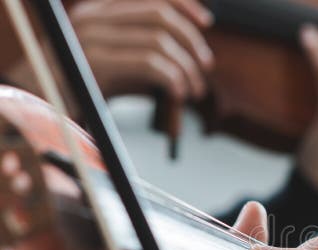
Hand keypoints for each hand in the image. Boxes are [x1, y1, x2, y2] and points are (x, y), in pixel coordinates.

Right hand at [68, 0, 213, 99]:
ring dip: (186, 68)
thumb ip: (143, 48)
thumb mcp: (116, 60)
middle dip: (192, 41)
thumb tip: (187, 51)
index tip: (206, 22)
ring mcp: (93, 37)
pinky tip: (178, 94)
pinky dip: (173, 79)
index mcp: (101, 10)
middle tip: (205, 67)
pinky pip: (149, 64)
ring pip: (159, 41)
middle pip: (160, 15)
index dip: (184, 4)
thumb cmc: (84, 86)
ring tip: (194, 90)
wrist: (44, 105)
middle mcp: (95, 17)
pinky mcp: (96, 62)